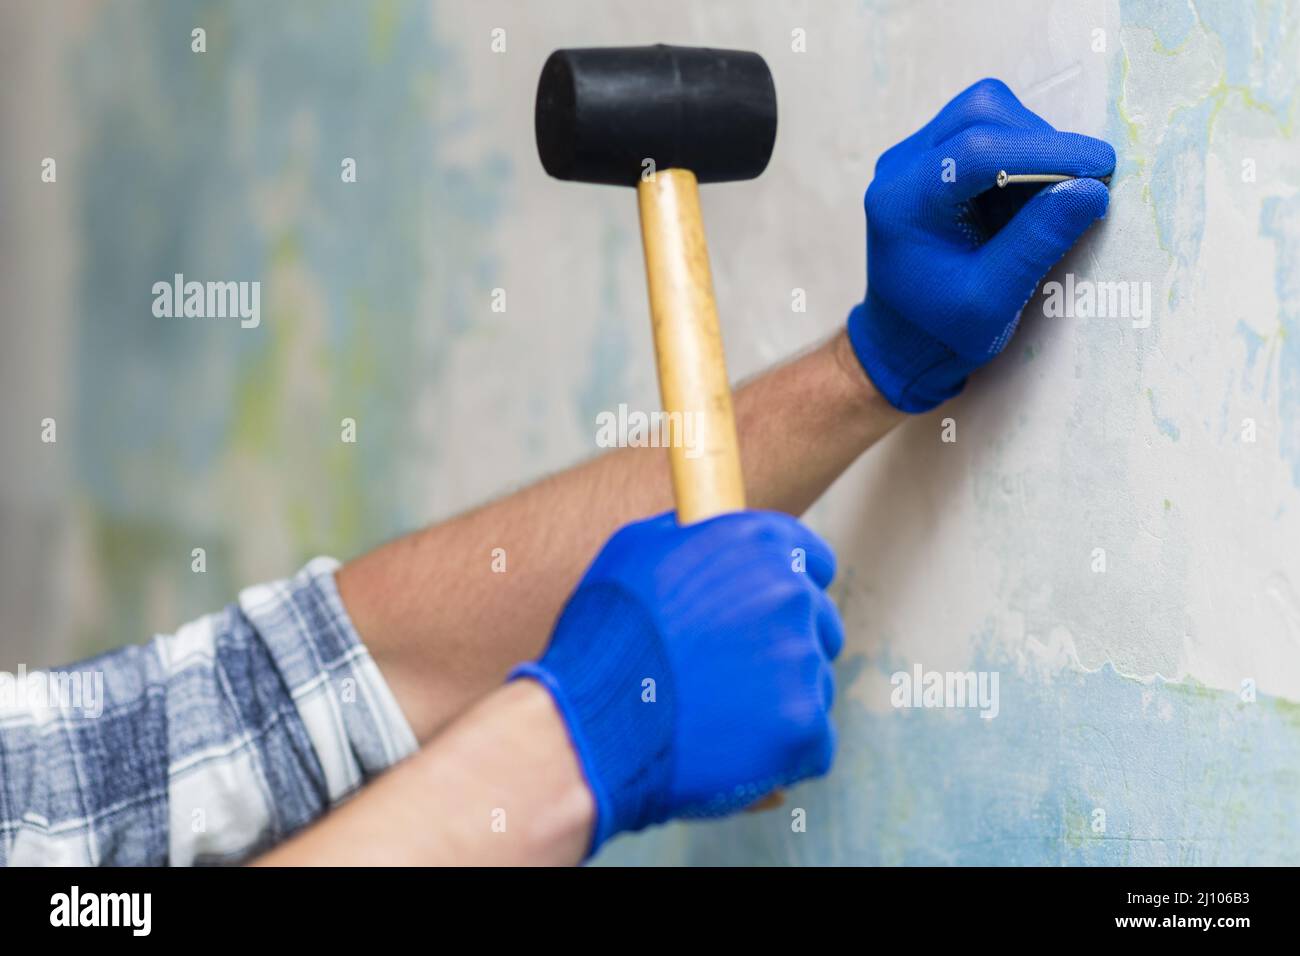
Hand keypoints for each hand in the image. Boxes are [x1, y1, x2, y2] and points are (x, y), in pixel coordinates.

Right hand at [511, 510, 842, 853]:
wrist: (586, 727)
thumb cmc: (601, 638)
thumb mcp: (632, 552)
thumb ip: (686, 535)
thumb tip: (702, 530)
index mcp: (756, 543)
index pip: (812, 561)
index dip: (791, 587)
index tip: (769, 613)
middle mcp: (789, 593)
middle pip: (819, 623)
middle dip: (785, 646)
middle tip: (733, 675)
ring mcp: (800, 661)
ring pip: (813, 682)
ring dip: (780, 699)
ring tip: (718, 716)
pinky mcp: (804, 727)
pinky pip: (814, 740)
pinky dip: (782, 752)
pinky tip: (735, 751)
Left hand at [847, 78, 1115, 412]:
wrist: (904, 339)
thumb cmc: (942, 331)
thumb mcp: (992, 302)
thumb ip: (1036, 243)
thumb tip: (1092, 187)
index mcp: (901, 203)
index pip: (979, 150)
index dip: (1047, 151)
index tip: (1101, 166)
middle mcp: (899, 168)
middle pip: (981, 112)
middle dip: (1039, 142)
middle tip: (1077, 185)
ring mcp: (911, 157)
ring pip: (986, 112)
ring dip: (1030, 146)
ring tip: (1042, 202)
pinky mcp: (931, 158)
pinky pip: (984, 129)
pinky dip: (1018, 154)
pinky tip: (1022, 201)